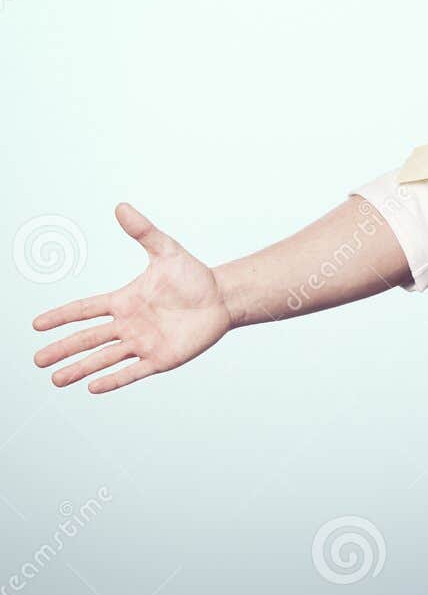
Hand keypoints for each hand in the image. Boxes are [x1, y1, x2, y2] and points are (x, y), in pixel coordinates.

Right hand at [32, 203, 231, 393]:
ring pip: (104, 359)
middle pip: (87, 339)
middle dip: (62, 349)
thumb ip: (143, 232)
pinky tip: (92, 387)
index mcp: (124, 301)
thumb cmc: (194, 276)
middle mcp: (128, 324)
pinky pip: (133, 372)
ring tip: (56, 379)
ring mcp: (143, 343)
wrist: (223, 297)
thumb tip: (121, 207)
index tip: (37, 324)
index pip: (85, 309)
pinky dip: (113, 380)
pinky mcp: (160, 358)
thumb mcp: (166, 251)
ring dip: (80, 368)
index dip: (61, 316)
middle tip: (38, 360)